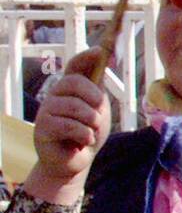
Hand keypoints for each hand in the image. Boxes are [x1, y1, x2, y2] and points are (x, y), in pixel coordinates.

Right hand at [26, 48, 110, 203]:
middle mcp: (55, 94)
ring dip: (91, 123)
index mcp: (71, 88)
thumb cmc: (88, 132)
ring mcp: (46, 110)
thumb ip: (99, 88)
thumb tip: (107, 58)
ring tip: (90, 133)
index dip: (85, 57)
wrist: (77, 161)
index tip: (99, 51)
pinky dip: (84, 135)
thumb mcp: (98, 109)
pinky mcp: (42, 127)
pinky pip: (69, 126)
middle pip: (74, 82)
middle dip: (93, 98)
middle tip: (98, 113)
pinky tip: (83, 142)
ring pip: (75, 107)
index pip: (75, 65)